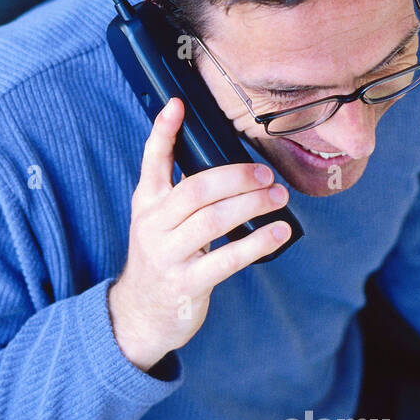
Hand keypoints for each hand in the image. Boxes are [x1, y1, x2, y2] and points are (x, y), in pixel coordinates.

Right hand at [108, 97, 291, 370]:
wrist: (140, 315)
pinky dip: (258, 243)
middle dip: (236, 177)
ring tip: (279, 198)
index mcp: (146, 203)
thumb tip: (230, 168)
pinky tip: (279, 232)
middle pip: (196, 190)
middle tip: (266, 175)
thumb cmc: (162, 260)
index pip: (152, 161)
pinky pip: (227, 259)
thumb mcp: (159, 223)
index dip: (164, 132)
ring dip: (252, 205)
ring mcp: (168, 256)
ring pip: (214, 221)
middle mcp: (152, 226)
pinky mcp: (187, 284)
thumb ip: (180, 194)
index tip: (178, 104)